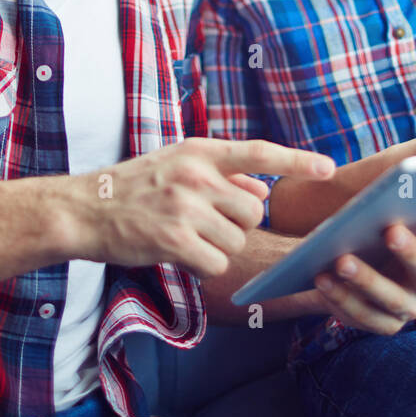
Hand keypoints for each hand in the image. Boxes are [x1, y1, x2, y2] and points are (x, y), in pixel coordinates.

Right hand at [64, 137, 334, 277]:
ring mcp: (185, 206)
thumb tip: (265, 191)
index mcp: (199, 151)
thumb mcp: (178, 165)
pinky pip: (217, 263)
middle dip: (237, 224)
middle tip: (203, 223)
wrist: (85, 209)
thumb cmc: (135, 187)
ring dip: (218, 247)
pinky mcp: (175, 240)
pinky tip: (179, 254)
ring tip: (184, 236)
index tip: (329, 168)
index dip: (297, 160)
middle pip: (253, 211)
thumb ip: (224, 175)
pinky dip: (204, 265)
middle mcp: (196, 174)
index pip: (259, 152)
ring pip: (236, 240)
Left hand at [311, 213, 415, 335]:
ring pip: (392, 298)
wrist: (345, 263)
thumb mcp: (388, 214)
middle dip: (410, 251)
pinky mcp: (382, 324)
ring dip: (367, 278)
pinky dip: (341, 297)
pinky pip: (363, 314)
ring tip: (342, 259)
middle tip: (390, 230)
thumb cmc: (374, 227)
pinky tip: (322, 278)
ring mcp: (407, 307)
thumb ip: (400, 203)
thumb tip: (402, 178)